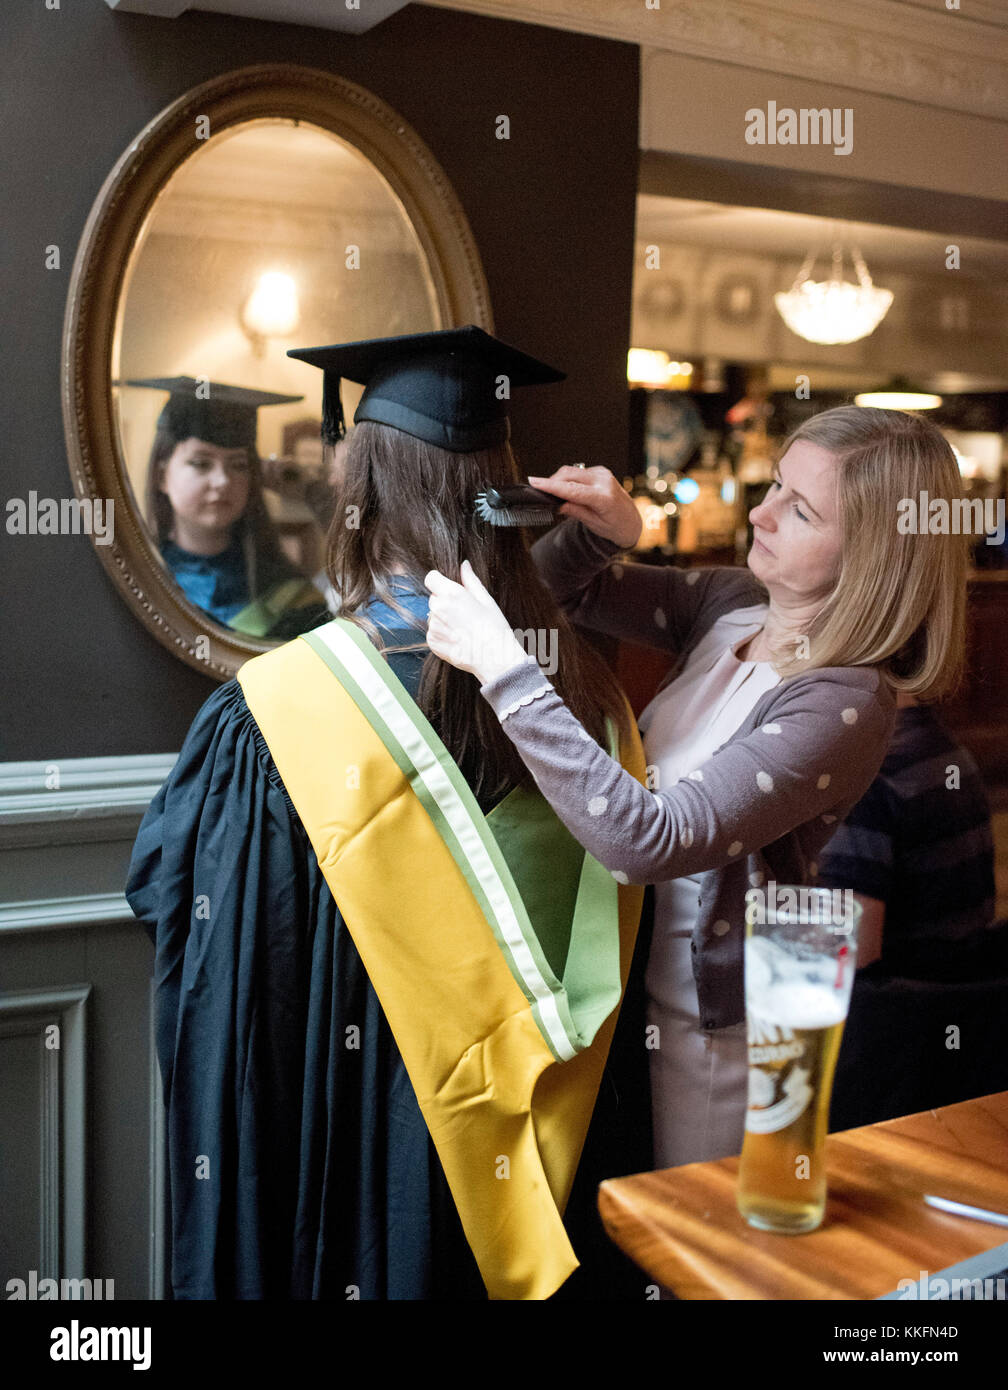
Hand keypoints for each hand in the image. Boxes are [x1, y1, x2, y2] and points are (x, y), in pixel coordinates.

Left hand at [425, 560, 531, 683]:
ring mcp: (433, 627)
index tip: (448, 588)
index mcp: (451, 594)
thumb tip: (464, 565)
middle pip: (433, 598)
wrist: (494, 657)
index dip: (439, 581)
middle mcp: (438, 609)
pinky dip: (443, 634)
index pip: (431, 578)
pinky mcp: (432, 642)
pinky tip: (459, 638)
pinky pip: (433, 632)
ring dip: (443, 619)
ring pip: (433, 616)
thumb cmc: (494, 627)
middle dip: (444, 602)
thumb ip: (470, 580)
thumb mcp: (486, 600)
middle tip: (463, 613)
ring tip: (463, 629)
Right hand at [526, 464, 641, 547]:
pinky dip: (567, 480)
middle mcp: (604, 482)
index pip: (572, 490)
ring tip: (554, 496)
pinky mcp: (600, 471)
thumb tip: (556, 504)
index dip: (551, 486)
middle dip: (551, 481)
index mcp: (604, 498)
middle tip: (539, 492)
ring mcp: (603, 474)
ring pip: (571, 471)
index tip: (535, 482)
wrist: (631, 520)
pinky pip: (577, 472)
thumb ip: (574, 511)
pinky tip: (566, 491)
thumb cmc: (615, 526)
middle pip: (569, 475)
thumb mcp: (593, 524)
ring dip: (559, 481)